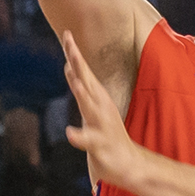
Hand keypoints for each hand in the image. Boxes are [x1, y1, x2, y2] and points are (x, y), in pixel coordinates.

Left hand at [61, 31, 148, 189]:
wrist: (127, 162)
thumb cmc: (106, 133)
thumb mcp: (90, 106)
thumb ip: (81, 86)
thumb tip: (69, 66)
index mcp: (97, 97)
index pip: (83, 71)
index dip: (75, 52)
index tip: (67, 32)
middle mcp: (100, 106)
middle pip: (86, 80)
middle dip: (78, 62)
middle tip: (70, 41)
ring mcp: (101, 124)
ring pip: (89, 106)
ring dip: (82, 92)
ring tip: (75, 79)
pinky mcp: (101, 144)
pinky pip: (89, 140)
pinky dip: (79, 136)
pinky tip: (70, 133)